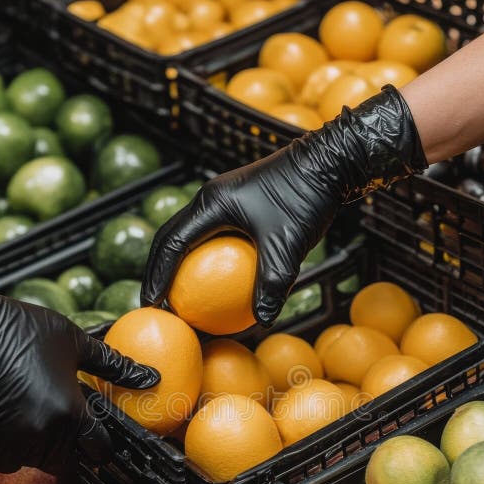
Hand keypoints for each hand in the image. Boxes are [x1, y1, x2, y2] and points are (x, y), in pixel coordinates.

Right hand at [0, 265, 158, 472]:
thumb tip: (150, 377)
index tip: (103, 435)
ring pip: (41, 460)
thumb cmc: (20, 329)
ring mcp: (11, 442)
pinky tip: (18, 411)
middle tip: (67, 416)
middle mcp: (41, 434)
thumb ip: (114, 365)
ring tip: (41, 407)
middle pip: (71, 459)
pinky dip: (18, 443)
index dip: (105, 445)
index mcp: (68, 412)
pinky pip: (12, 457)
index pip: (100, 448)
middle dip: (74, 444)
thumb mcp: (75, 341)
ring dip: (46, 444)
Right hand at [143, 86, 426, 324]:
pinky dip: (206, 259)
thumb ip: (272, 282)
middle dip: (157, 269)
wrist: (331, 161)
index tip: (152, 302)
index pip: (173, 243)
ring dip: (177, 263)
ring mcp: (225, 198)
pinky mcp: (240, 202)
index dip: (158, 275)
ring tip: (177, 294)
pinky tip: (218, 283)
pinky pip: (212, 235)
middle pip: (171, 236)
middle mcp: (211, 197)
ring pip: (189, 234)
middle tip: (154, 302)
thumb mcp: (288, 244)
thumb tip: (262, 321)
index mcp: (212, 203)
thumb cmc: (307, 197)